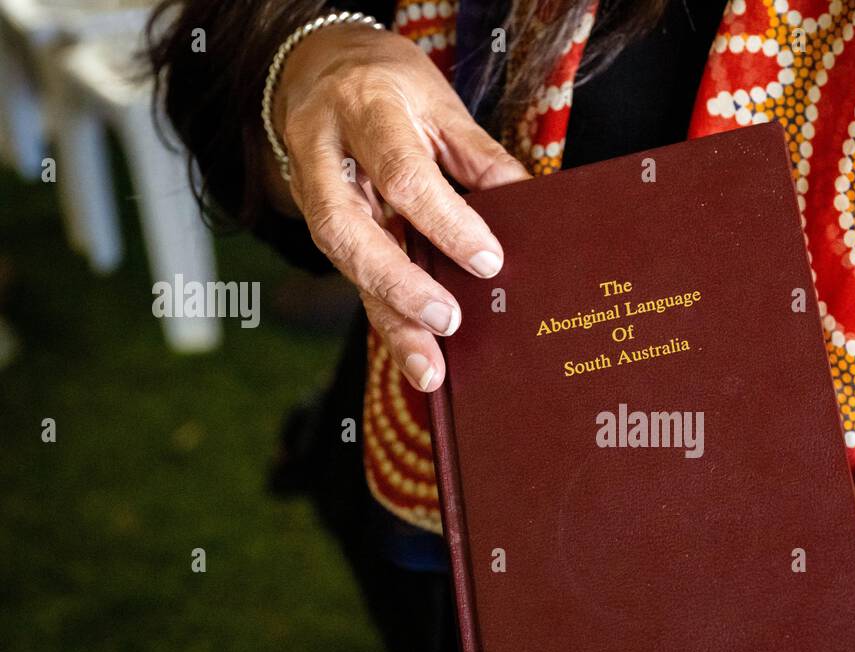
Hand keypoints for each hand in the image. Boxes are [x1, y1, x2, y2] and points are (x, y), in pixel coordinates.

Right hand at [270, 23, 528, 390]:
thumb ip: (479, 154)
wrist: (312, 66)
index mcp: (364, 109)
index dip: (446, 221)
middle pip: (349, 230)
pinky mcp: (318, 223)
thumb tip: (527, 202)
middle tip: (447, 323)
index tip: (489, 261)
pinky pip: (350, 273)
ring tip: (426, 367)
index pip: (403, 175)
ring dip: (387, 319)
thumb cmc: (385, 82)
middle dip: (398, 284)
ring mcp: (312, 192)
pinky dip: (384, 314)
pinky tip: (414, 351)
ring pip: (342, 262)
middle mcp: (324, 155)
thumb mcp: (437, 101)